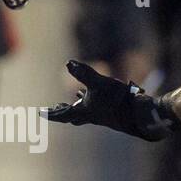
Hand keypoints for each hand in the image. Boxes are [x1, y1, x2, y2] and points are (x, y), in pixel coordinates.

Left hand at [42, 60, 176, 140]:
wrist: (140, 115)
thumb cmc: (118, 100)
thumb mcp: (99, 82)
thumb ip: (83, 72)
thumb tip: (68, 63)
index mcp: (85, 112)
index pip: (63, 114)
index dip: (51, 114)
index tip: (39, 113)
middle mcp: (91, 116)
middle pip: (72, 116)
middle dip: (62, 113)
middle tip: (52, 109)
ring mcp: (102, 116)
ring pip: (84, 113)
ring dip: (76, 108)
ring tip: (72, 100)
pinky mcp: (112, 113)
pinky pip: (96, 108)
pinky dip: (91, 102)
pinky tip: (95, 95)